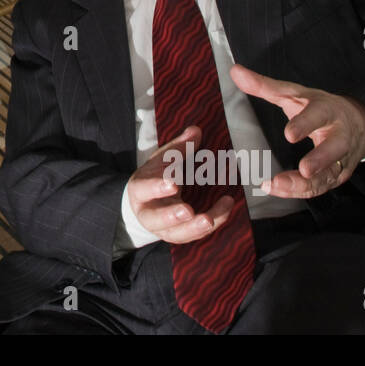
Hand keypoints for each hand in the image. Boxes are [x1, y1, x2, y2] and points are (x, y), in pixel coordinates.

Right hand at [125, 125, 235, 242]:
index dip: (157, 188)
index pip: (144, 189)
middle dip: (172, 216)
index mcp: (139, 190)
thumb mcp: (161, 160)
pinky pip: (194, 234)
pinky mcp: (179, 235)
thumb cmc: (155, 177)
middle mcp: (148, 214)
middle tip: (188, 211)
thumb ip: (178, 148)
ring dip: (194, 228)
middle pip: (156, 219)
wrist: (146, 202)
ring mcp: (163, 229)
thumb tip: (196, 130)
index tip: (173, 184)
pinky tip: (224, 210)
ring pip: (176, 234)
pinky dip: (211, 223)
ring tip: (209, 220)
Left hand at [229, 64, 364, 197]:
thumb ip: (265, 86)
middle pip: (334, 148)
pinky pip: (322, 187)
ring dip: (306, 184)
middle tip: (304, 170)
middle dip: (321, 159)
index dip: (305, 124)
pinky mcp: (339, 175)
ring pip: (329, 174)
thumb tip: (235, 71)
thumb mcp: (295, 93)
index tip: (289, 134)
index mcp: (327, 110)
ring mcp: (342, 158)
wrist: (359, 123)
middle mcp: (339, 135)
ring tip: (280, 186)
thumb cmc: (319, 107)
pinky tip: (280, 190)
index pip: (318, 115)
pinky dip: (302, 191)